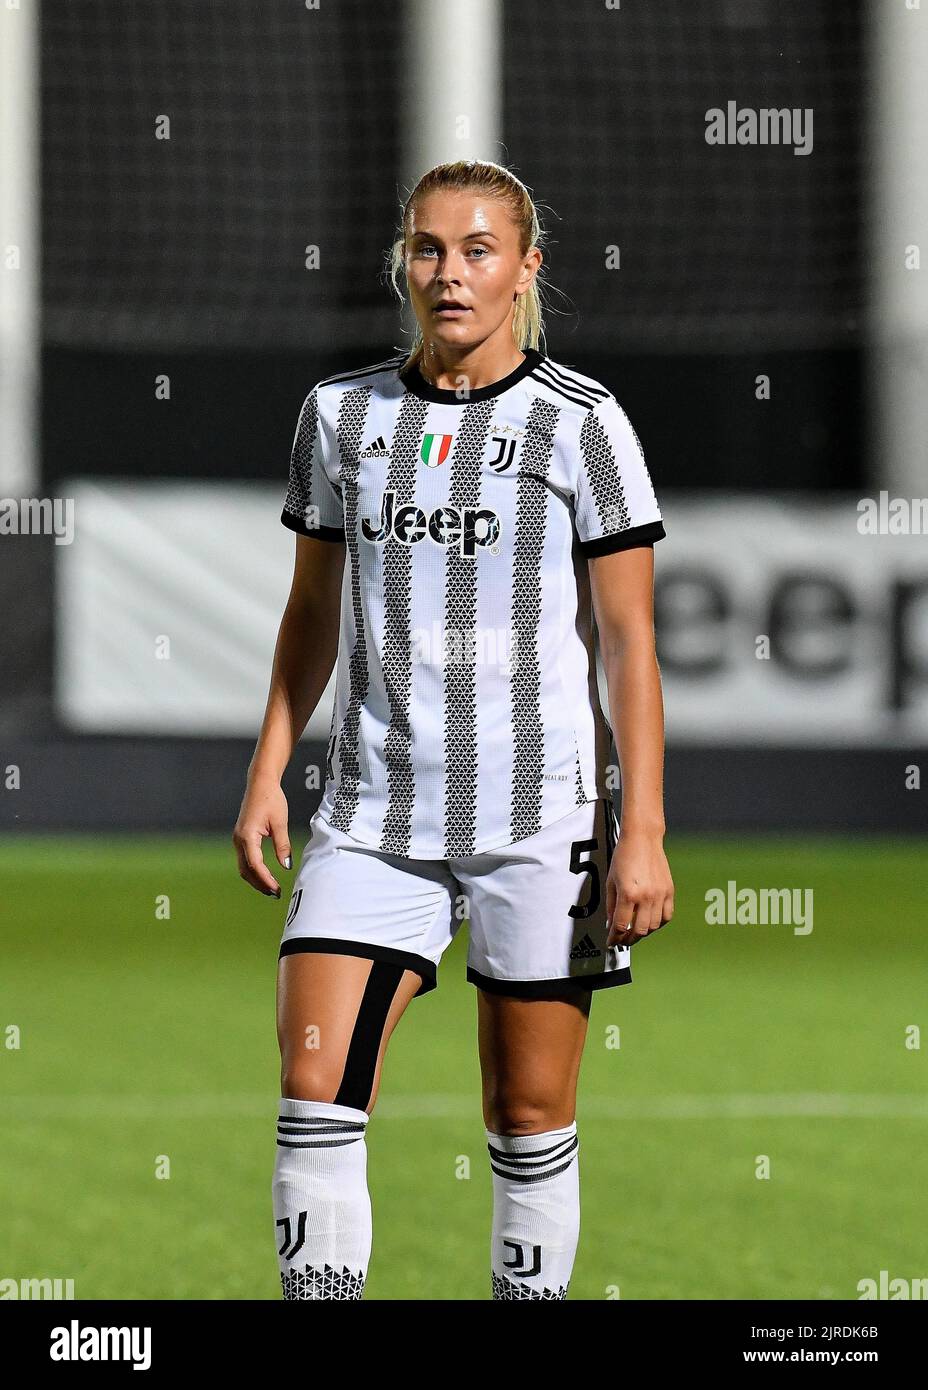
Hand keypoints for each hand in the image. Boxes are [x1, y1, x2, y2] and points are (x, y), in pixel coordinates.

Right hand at [232, 775, 291, 896]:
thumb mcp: (280, 822)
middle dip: (259, 884)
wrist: (260, 783)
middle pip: (246, 870)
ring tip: (271, 888)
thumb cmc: (271, 799)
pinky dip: (253, 870)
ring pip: (243, 866)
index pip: (255, 865)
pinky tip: (264, 875)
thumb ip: (282, 845)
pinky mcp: (241, 837)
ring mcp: (238, 839)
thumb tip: (286, 866)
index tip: (277, 889)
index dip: (266, 879)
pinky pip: (244, 859)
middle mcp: (239, 839)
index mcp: (247, 836)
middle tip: (275, 893)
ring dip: (256, 879)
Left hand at [605, 829, 673, 947]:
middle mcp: (646, 897)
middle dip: (629, 939)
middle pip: (639, 930)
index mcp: (628, 894)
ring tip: (635, 931)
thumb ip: (611, 906)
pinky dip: (658, 923)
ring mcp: (660, 895)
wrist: (643, 839)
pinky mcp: (669, 891)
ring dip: (643, 933)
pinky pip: (667, 916)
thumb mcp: (611, 881)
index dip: (614, 938)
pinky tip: (650, 922)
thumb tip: (611, 924)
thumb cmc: (623, 856)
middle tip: (622, 940)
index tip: (611, 942)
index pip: (621, 925)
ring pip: (654, 926)